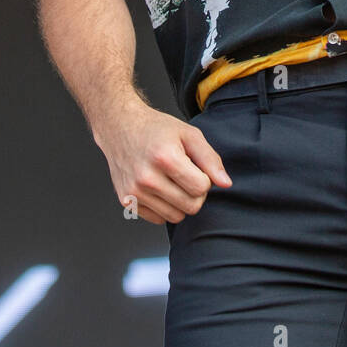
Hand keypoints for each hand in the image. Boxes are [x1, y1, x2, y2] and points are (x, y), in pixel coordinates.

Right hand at [94, 104, 231, 224]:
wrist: (120, 127)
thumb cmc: (156, 129)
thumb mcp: (189, 134)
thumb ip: (210, 159)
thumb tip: (226, 184)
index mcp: (165, 157)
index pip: (202, 188)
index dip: (204, 178)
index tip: (195, 167)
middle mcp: (147, 177)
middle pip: (191, 206)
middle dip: (195, 193)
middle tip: (186, 175)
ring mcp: (134, 192)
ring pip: (176, 216)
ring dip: (180, 202)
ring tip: (172, 180)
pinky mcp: (126, 201)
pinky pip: (159, 219)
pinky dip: (164, 207)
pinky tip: (159, 187)